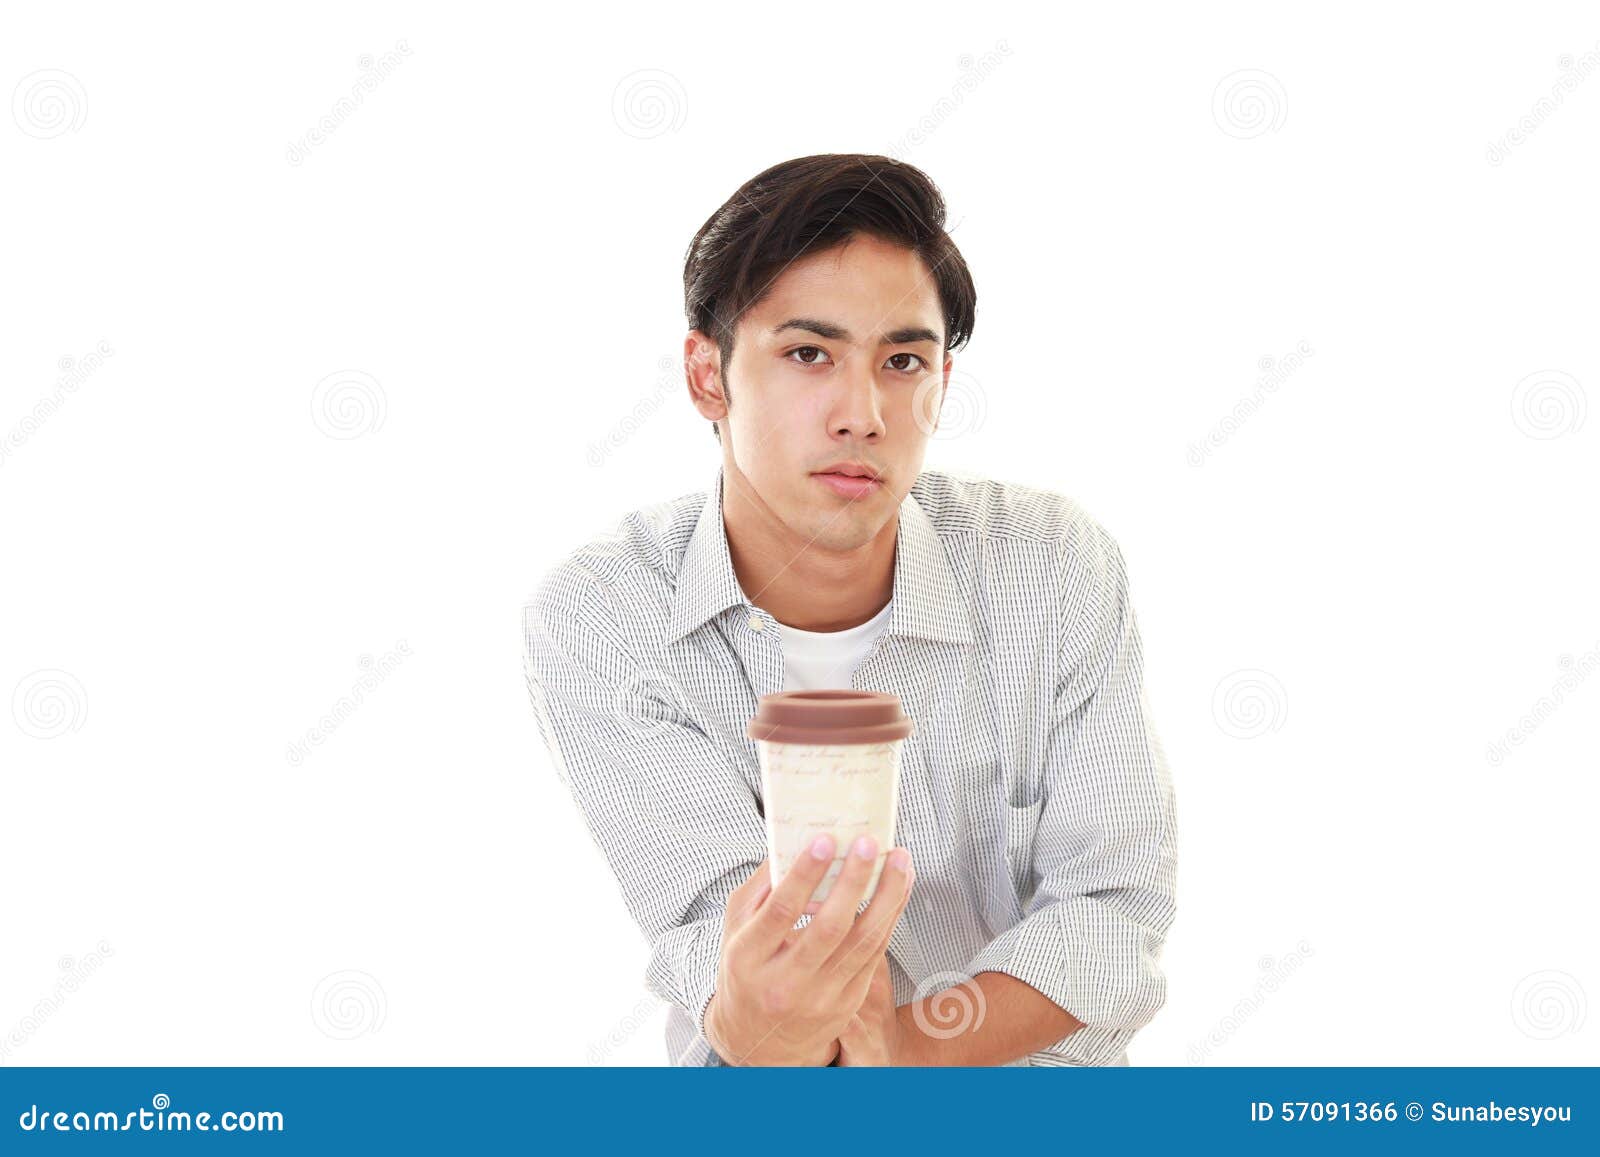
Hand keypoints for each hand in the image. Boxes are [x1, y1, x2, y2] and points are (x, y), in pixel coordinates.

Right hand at [704, 835, 914, 1065]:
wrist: (760, 1042)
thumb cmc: (746, 971)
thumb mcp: (735, 930)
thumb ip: (761, 888)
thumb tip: (793, 842)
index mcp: (749, 958)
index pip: (781, 912)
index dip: (805, 874)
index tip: (825, 840)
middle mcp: (786, 982)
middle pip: (829, 928)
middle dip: (854, 881)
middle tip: (869, 844)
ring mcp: (820, 997)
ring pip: (863, 942)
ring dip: (888, 897)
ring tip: (900, 860)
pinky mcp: (848, 1003)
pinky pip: (875, 954)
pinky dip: (891, 917)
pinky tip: (899, 889)